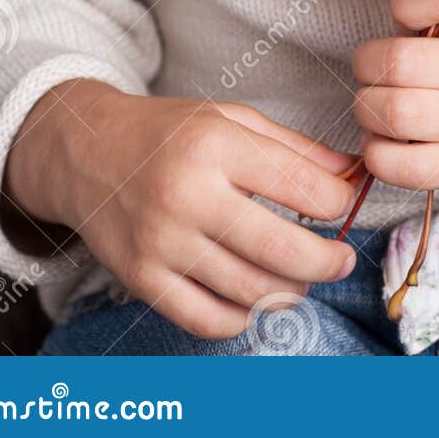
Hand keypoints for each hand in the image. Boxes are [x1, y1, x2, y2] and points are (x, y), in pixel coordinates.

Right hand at [4, 80, 361, 340]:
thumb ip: (293, 147)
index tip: (344, 205)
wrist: (87, 152)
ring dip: (291, 291)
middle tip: (341, 258)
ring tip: (300, 276)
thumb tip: (351, 174)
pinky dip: (243, 317)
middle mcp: (187, 196)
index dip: (336, 202)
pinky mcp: (142, 280)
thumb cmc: (168, 133)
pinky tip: (255, 298)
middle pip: (282, 250)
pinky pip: (207, 320)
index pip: (297, 185)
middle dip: (327, 260)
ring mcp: (162, 244)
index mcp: (214, 145)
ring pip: (251, 292)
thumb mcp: (230, 117)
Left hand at [351, 0, 438, 202]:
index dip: (405, 0)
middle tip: (373, 64)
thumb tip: (388, 24)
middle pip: (400, 62)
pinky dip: (377, 153)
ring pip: (395, 113)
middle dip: (368, 61)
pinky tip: (383, 139)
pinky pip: (403, 168)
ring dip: (367, 106)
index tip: (406, 14)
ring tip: (375, 100)